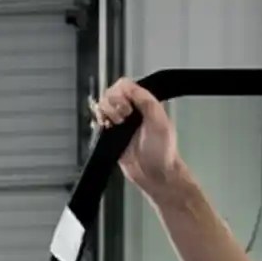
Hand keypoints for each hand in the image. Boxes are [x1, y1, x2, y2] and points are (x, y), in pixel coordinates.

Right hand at [90, 77, 185, 196]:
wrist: (155, 175)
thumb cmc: (162, 152)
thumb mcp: (160, 122)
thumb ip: (146, 101)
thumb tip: (128, 86)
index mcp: (145, 104)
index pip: (124, 86)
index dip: (121, 93)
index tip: (128, 107)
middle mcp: (132, 111)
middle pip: (110, 93)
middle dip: (114, 104)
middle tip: (124, 118)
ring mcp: (121, 123)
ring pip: (102, 106)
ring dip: (107, 114)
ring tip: (118, 126)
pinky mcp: (112, 134)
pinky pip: (99, 120)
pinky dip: (100, 122)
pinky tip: (109, 130)